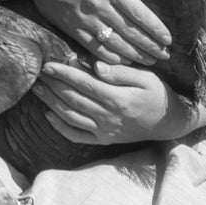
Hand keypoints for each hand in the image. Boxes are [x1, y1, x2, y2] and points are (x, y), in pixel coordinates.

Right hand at [18, 0, 170, 65]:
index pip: (139, 13)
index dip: (156, 28)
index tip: (168, 39)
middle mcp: (100, 6)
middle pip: (131, 32)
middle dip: (150, 46)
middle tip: (165, 57)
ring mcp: (85, 20)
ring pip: (115, 43)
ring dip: (134, 55)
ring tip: (149, 62)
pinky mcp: (72, 28)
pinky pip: (93, 48)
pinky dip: (109, 57)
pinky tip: (121, 62)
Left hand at [30, 60, 193, 145]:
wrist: (169, 123)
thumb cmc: (158, 94)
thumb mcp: (147, 77)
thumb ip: (121, 72)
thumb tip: (96, 67)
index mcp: (118, 99)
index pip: (84, 84)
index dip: (63, 74)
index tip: (48, 64)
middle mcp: (108, 117)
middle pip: (73, 100)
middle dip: (52, 86)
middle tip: (36, 74)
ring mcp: (105, 131)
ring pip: (71, 117)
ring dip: (51, 103)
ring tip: (38, 90)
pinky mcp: (104, 140)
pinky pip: (77, 136)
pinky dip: (61, 127)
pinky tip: (49, 115)